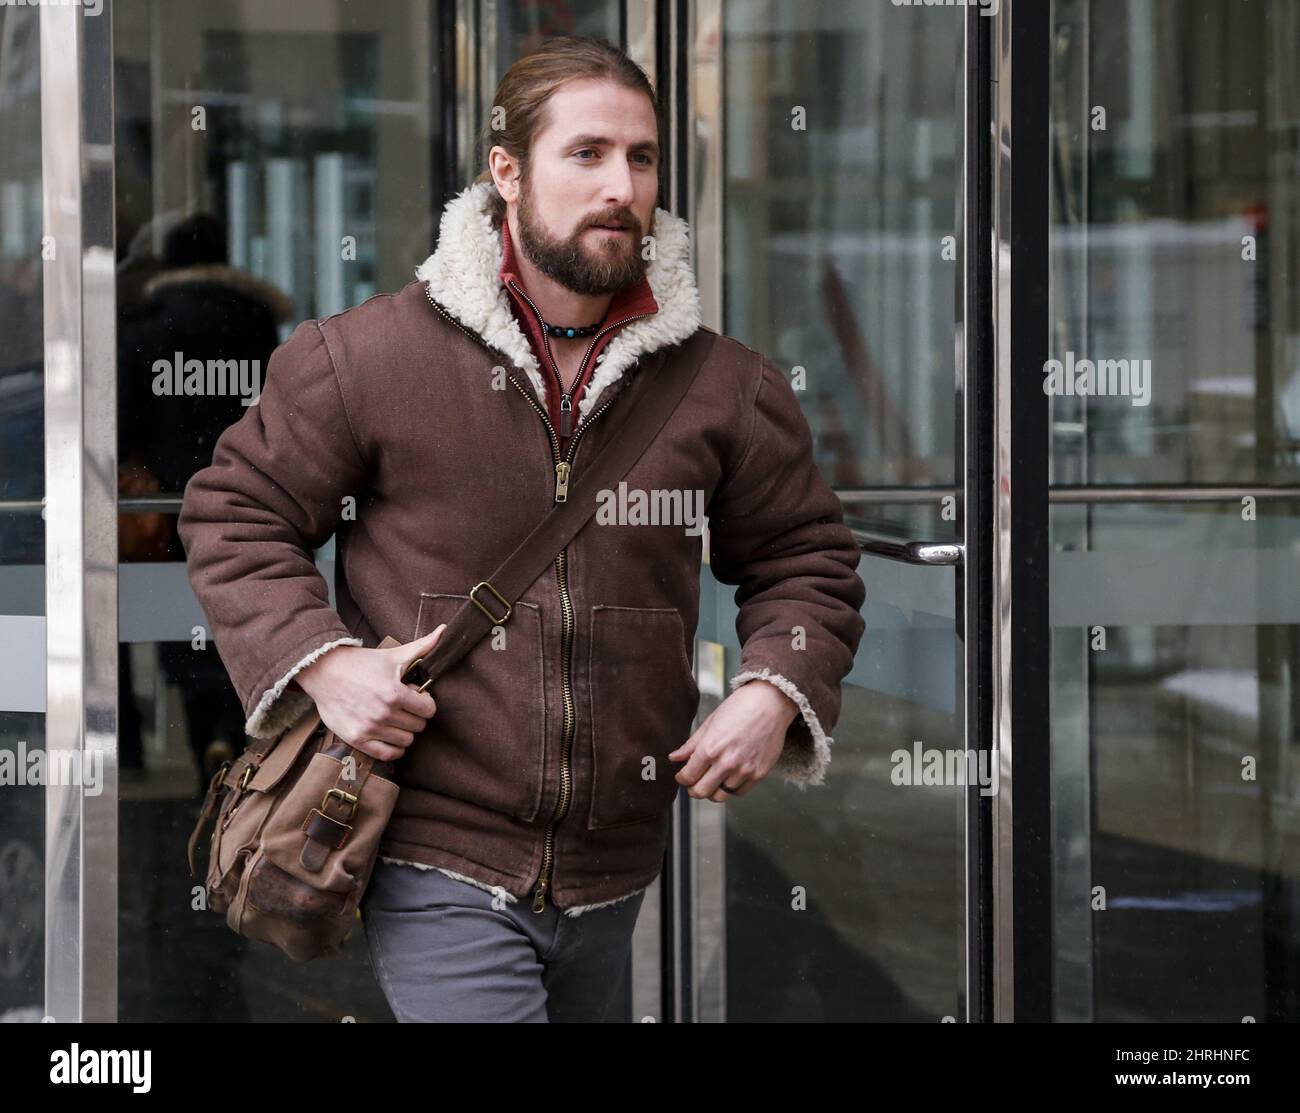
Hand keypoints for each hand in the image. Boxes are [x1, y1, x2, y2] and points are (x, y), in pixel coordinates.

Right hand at [294, 625, 446, 761]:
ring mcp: (369, 728)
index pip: (429, 710)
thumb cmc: (361, 662)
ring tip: (394, 718)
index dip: (425, 702)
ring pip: (406, 741)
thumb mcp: (393, 655)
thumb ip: (422, 647)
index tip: (415, 695)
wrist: (324, 671)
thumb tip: (444, 630)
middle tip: (403, 705)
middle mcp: (383, 714)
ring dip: (404, 731)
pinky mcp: (357, 739)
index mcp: (395, 693)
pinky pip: (387, 754)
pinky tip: (390, 735)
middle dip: (415, 715)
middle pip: (418, 726)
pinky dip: (394, 748)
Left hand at [668, 679, 798, 801]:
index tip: (683, 776)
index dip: (681, 779)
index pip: (687, 777)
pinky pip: (739, 792)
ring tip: (713, 780)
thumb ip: (691, 744)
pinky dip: (731, 789)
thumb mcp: (710, 722)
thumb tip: (674, 758)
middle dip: (693, 790)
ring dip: (713, 790)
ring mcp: (744, 770)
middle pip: (701, 792)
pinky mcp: (759, 774)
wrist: (770, 703)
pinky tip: (729, 778)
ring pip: (720, 796)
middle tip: (694, 784)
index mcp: (709, 749)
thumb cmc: (739, 708)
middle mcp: (726, 763)